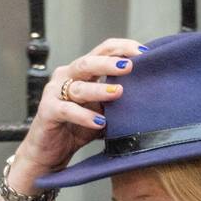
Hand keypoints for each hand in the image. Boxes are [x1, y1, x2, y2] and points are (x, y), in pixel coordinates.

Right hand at [9, 37, 147, 192]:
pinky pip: (66, 110)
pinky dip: (84, 116)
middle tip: (130, 66)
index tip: (144, 52)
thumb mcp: (105, 112)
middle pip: (88, 62)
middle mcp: (68, 77)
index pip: (102, 51)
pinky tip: (100, 122)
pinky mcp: (47, 111)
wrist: (50, 151)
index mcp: (83, 72)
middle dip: (110, 63)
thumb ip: (120, 101)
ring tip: (118, 92)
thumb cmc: (78, 128)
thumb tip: (153, 96)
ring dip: (99, 90)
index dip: (122, 48)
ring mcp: (55, 92)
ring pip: (78, 86)